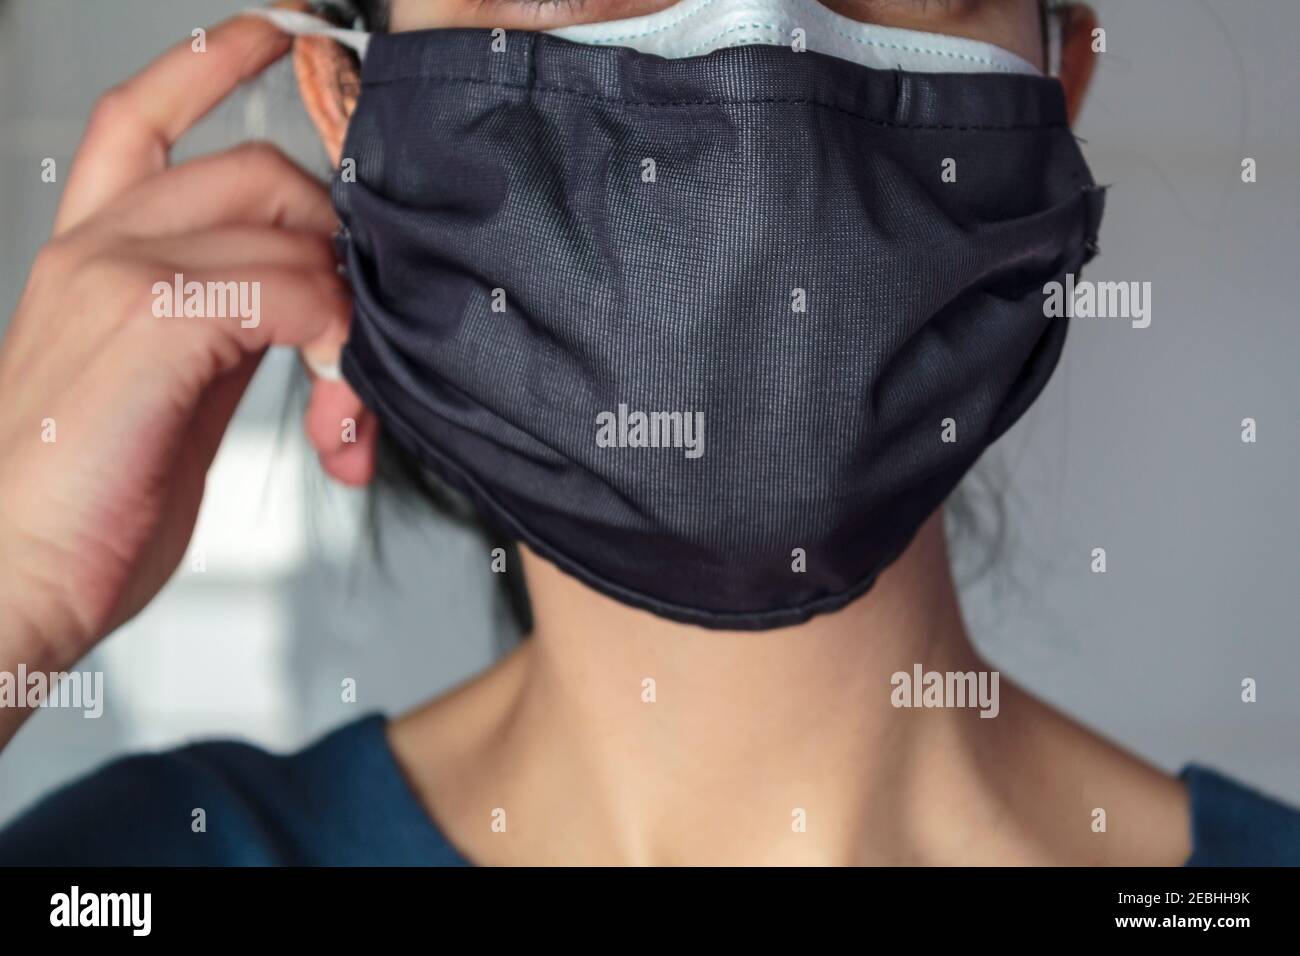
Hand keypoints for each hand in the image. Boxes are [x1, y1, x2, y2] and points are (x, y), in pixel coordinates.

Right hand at [0, 14, 349, 664]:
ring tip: (345, 402)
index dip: (212, 64)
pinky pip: (287, 289)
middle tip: (350, 332)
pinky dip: (333, 340)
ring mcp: (119, 274)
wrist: (13, 580)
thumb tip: (298, 308)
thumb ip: (220, 331)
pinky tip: (332, 401)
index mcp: (92, 256)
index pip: (142, 120)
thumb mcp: (161, 394)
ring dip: (343, 312)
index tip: (280, 35)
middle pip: (254, 168)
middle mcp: (99, 247)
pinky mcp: (151, 321)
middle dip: (332, 239)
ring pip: (285, 228)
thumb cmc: (84, 500)